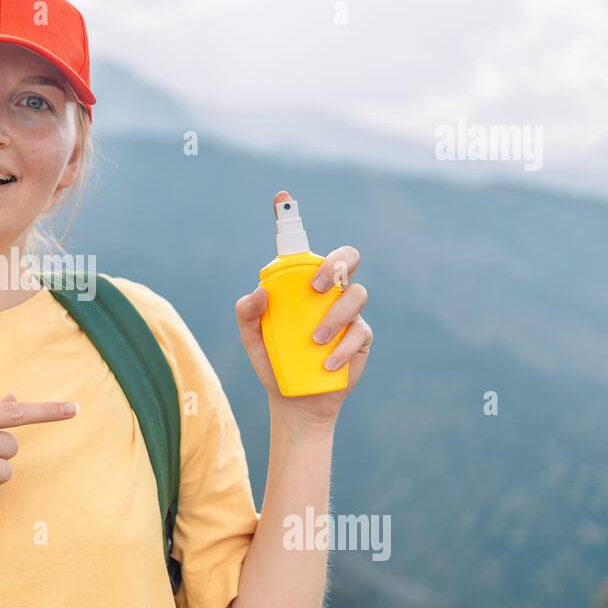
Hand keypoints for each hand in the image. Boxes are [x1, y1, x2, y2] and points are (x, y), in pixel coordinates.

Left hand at [235, 238, 372, 427]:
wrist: (294, 398)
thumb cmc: (273, 359)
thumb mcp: (252, 338)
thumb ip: (247, 313)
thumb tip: (259, 292)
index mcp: (303, 285)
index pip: (309, 253)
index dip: (296, 224)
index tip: (286, 210)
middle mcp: (330, 292)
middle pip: (347, 259)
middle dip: (335, 265)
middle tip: (316, 288)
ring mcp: (349, 313)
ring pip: (357, 295)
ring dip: (336, 315)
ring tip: (314, 340)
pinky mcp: (361, 337)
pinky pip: (359, 332)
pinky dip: (342, 348)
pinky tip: (326, 363)